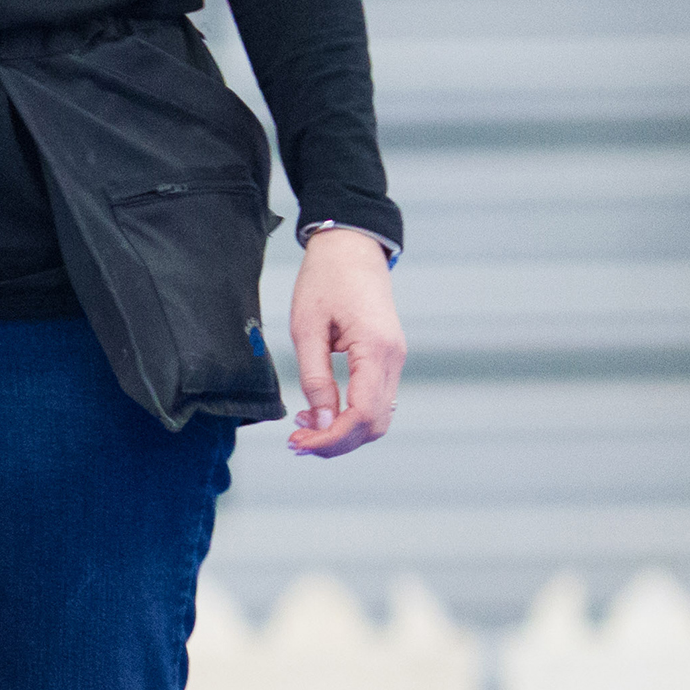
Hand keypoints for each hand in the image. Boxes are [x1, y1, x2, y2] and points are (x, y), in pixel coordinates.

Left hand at [286, 226, 402, 455]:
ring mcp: (395, 359)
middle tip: (295, 441)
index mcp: (376, 349)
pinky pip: (374, 401)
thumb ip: (315, 378)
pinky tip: (320, 413)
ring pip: (378, 418)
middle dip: (335, 442)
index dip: (329, 438)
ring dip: (342, 432)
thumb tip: (321, 421)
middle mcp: (394, 358)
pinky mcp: (387, 359)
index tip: (296, 442)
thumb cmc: (325, 280)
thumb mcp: (307, 330)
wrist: (351, 248)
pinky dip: (349, 416)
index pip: (362, 415)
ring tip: (303, 429)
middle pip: (374, 425)